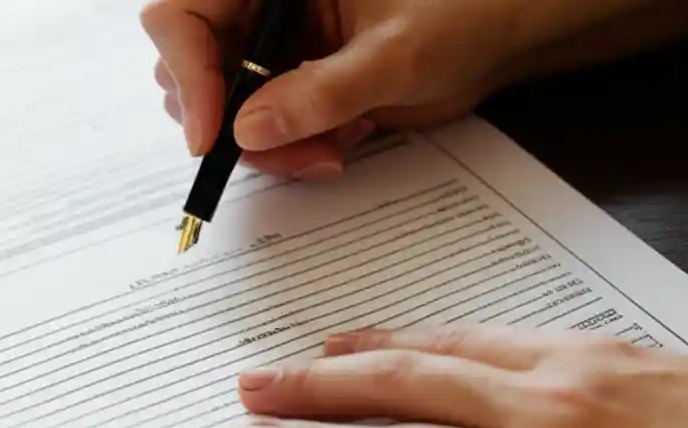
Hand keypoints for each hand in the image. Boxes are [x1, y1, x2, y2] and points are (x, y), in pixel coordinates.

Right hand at [140, 0, 687, 178]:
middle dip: (229, 122)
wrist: (503, 34)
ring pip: (222, 108)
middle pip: (193, 68)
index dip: (188, 72)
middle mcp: (261, 5)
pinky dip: (289, 151)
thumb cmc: (465, 11)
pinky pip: (258, 129)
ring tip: (324, 154)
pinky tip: (337, 145)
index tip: (211, 134)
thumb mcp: (397, 54)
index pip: (184, 15)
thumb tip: (249, 129)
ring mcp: (272, 46)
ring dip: (265, 147)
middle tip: (282, 152)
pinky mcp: (288, 83)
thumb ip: (323, 91)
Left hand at [230, 324, 687, 427]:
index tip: (321, 349)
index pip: (445, 345)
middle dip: (314, 385)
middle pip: (400, 386)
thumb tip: (504, 374)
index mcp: (571, 360)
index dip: (371, 347)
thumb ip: (572, 373)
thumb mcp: (654, 379)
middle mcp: (541, 406)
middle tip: (251, 385)